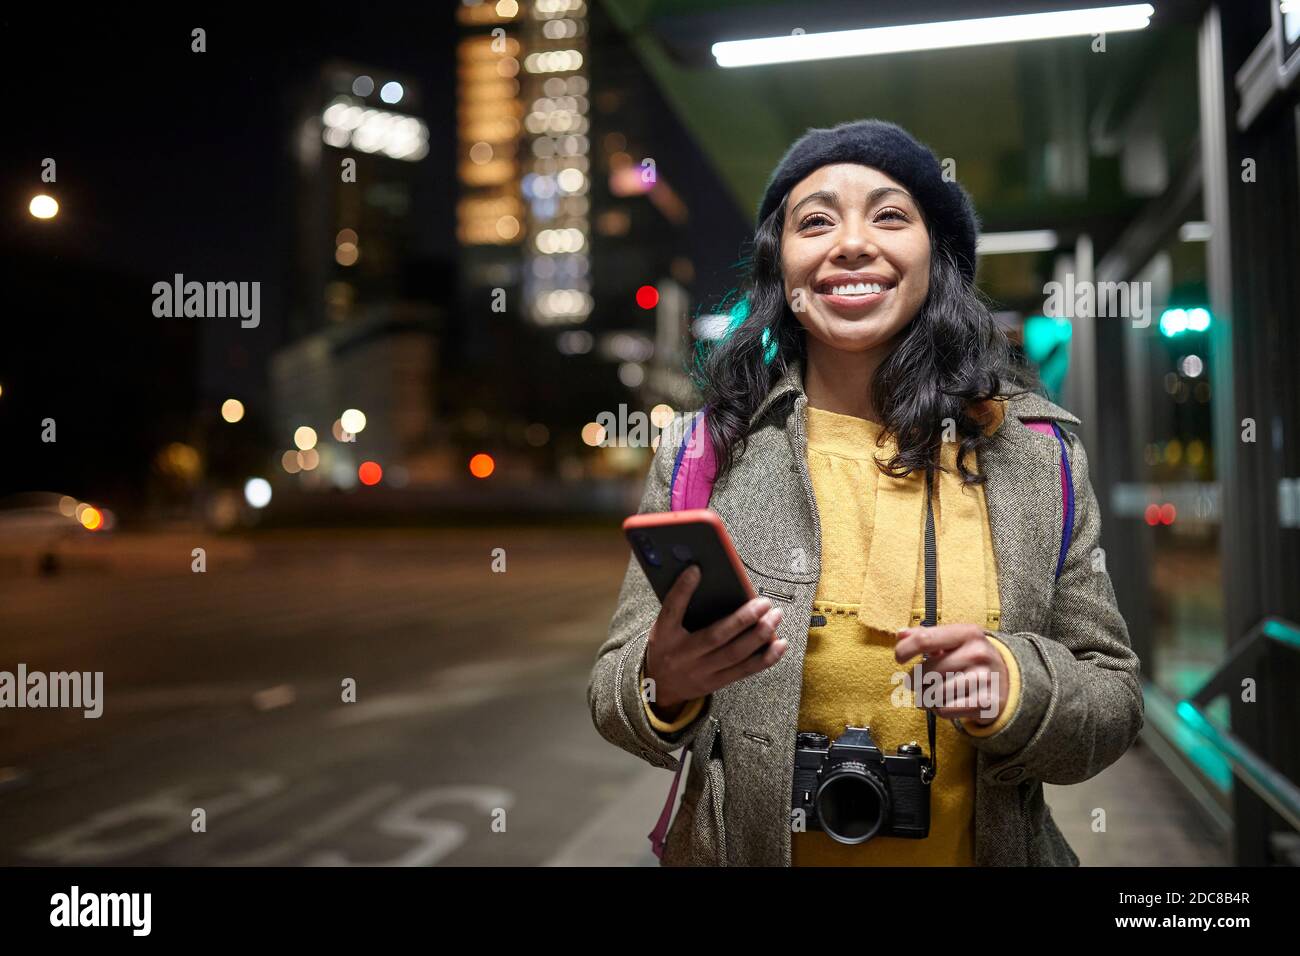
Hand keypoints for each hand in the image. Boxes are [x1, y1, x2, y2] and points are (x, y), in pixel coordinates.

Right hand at [643, 564, 787, 712]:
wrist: (657, 688)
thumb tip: (700, 577)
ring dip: (759, 636)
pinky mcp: (716, 682)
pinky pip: (744, 671)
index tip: (696, 570)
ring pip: (735, 654)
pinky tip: (779, 645)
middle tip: (763, 603)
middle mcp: (684, 655)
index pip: (671, 610)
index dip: (682, 590)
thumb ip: (679, 607)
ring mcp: (701, 671)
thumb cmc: (665, 648)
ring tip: (775, 618)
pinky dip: (765, 658)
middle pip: (716, 636)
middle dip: (743, 618)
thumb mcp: (663, 627)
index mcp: (665, 635)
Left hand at [893, 623, 1008, 723]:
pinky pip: (944, 710)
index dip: (904, 650)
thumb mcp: (955, 640)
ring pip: (933, 694)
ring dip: (925, 697)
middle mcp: (977, 654)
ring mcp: (983, 679)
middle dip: (914, 680)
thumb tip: (901, 635)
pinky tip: (944, 702)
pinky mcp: (985, 703)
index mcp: (968, 633)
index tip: (899, 658)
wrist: (1008, 680)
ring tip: (932, 692)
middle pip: (925, 671)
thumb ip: (926, 635)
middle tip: (917, 681)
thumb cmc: (971, 657)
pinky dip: (937, 709)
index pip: (925, 639)